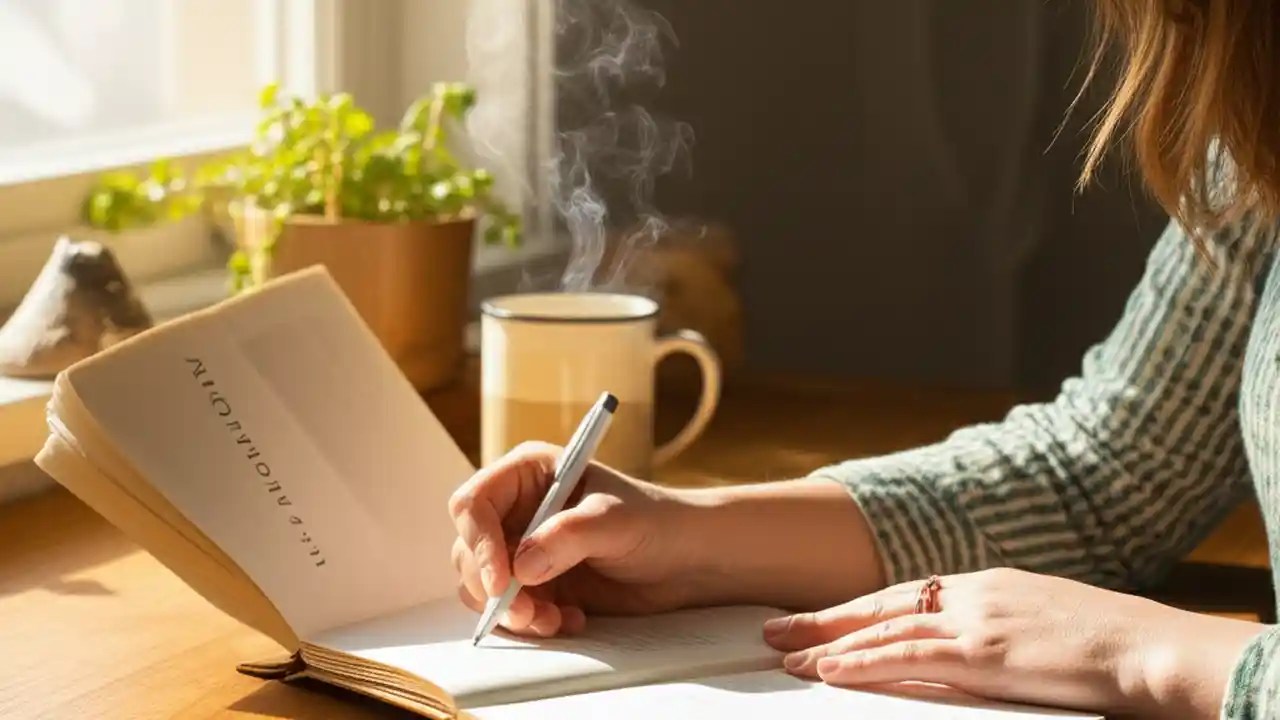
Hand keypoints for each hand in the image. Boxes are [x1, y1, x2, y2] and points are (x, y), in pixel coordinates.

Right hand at [449, 442, 701, 637]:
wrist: (685, 560)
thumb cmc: (656, 522)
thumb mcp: (616, 521)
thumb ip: (568, 536)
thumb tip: (522, 566)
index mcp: (528, 474)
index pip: (473, 504)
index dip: (478, 543)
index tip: (501, 582)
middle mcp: (517, 508)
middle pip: (468, 550)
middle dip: (494, 588)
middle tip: (528, 614)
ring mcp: (522, 547)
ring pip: (482, 585)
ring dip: (513, 611)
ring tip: (555, 619)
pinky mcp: (534, 583)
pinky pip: (508, 608)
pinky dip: (531, 622)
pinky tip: (570, 620)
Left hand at [762, 568, 1265, 718]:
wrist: (1149, 645)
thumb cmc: (1109, 642)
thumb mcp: (1044, 622)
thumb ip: (1000, 629)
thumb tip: (969, 651)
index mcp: (987, 584)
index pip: (907, 596)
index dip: (859, 609)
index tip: (823, 619)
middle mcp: (972, 593)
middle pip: (880, 605)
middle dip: (825, 619)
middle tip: (775, 630)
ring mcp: (975, 620)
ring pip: (883, 631)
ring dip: (829, 645)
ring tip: (786, 656)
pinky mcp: (983, 652)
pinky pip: (907, 657)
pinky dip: (863, 662)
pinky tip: (829, 669)